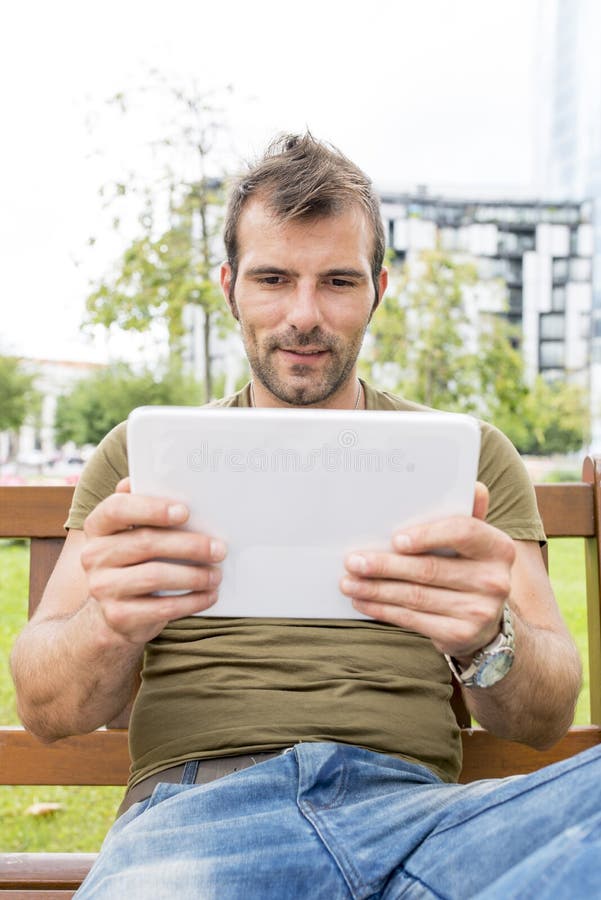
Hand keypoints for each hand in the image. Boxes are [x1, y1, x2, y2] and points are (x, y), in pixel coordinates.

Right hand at [81, 478, 225, 645]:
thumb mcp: (133, 534)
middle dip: (189, 545)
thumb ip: (144, 508)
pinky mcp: (118, 616)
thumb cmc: (135, 562)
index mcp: (99, 527)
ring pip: (155, 576)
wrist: (115, 614)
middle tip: (219, 548)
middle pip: (146, 543)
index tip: (185, 512)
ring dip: (194, 575)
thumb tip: (158, 481)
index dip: (151, 508)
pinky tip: (209, 595)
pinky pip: (161, 607)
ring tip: (216, 574)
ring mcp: (103, 587)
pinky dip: (191, 601)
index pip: (117, 508)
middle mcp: (94, 555)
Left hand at [339, 482, 515, 660]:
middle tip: (353, 561)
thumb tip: (473, 486)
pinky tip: (362, 601)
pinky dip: (383, 610)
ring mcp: (479, 611)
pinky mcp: (460, 635)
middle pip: (429, 569)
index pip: (462, 532)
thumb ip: (468, 515)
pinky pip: (413, 620)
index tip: (395, 539)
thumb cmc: (468, 568)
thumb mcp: (473, 542)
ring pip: (415, 596)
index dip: (428, 535)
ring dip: (376, 589)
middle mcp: (494, 580)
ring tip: (348, 582)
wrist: (485, 622)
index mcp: (498, 547)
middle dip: (385, 565)